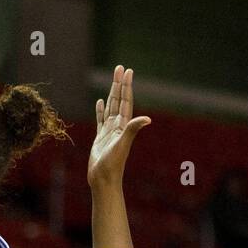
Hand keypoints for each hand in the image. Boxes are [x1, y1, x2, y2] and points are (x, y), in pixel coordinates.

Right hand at [88, 65, 149, 187]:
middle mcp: (118, 125)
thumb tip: (148, 119)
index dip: (126, 86)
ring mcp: (109, 131)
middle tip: (119, 68)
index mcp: (123, 125)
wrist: (103, 179)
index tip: (127, 71)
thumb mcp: (122, 145)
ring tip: (113, 81)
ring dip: (111, 94)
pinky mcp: (101, 137)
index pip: (125, 100)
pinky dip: (100, 110)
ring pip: (110, 107)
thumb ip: (133, 130)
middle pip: (118, 100)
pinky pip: (101, 119)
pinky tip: (100, 102)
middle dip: (119, 84)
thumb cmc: (112, 164)